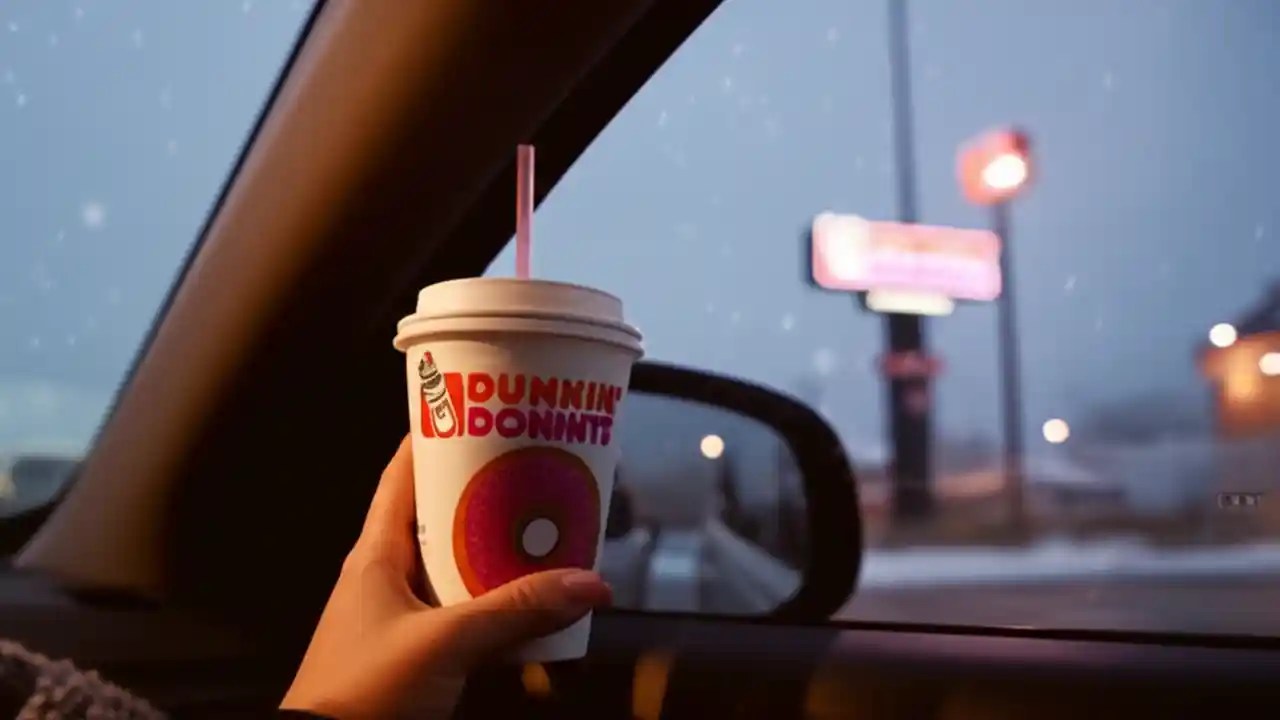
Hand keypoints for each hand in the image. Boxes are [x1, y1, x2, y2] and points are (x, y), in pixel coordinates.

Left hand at [281, 436, 611, 718]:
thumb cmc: (364, 693)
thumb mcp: (445, 643)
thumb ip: (515, 612)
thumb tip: (589, 583)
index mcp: (375, 554)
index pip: (403, 474)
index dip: (437, 438)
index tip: (481, 412)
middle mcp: (385, 576)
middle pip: (440, 517)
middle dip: (488, 496)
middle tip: (537, 474)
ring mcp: (399, 616)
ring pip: (455, 566)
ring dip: (497, 552)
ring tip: (547, 533)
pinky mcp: (415, 652)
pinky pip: (462, 611)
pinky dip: (495, 602)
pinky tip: (530, 603)